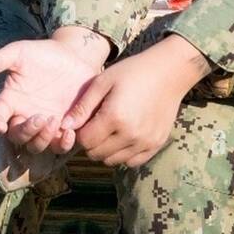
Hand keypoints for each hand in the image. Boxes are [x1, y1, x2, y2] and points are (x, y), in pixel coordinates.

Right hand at [0, 27, 108, 154]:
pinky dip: (63, 144)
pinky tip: (69, 131)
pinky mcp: (63, 128)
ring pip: (36, 146)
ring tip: (54, 120)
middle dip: (26, 131)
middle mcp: (24, 116)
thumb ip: (0, 59)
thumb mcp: (20, 51)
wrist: (72, 56)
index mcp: (10, 100)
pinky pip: (59, 146)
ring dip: (42, 139)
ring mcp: (43, 125)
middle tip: (40, 117)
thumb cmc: (42, 54)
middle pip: (16, 136)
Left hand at [64, 34, 212, 168]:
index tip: (86, 120)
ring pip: (113, 161)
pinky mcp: (156, 145)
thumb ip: (83, 106)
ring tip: (111, 129)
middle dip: (91, 142)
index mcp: (115, 117)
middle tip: (97, 124)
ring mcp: (145, 142)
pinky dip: (124, 154)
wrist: (169, 72)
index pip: (85, 141)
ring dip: (106, 149)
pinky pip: (131, 162)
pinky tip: (125, 135)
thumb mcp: (103, 81)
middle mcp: (131, 135)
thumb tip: (64, 127)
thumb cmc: (132, 72)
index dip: (80, 132)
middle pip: (96, 154)